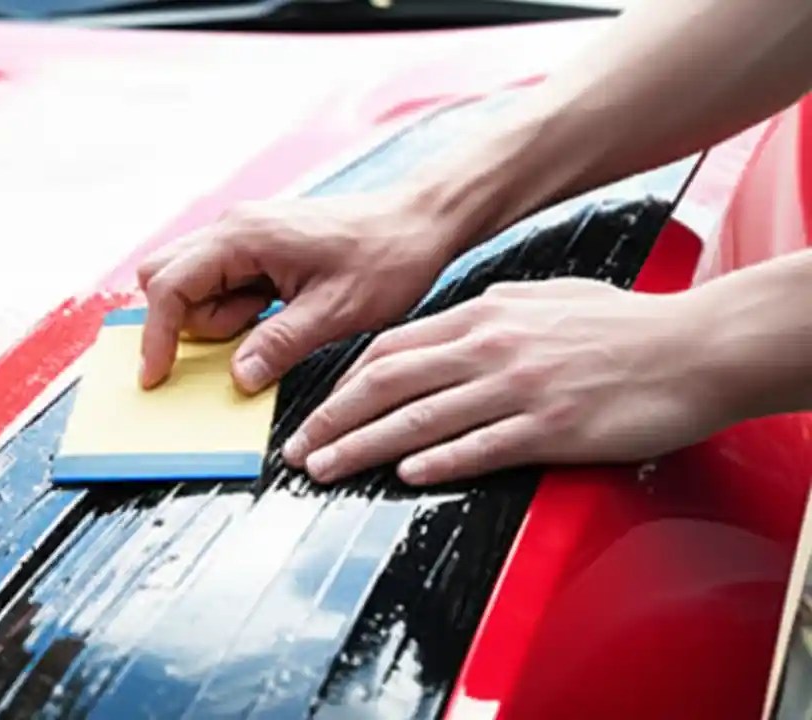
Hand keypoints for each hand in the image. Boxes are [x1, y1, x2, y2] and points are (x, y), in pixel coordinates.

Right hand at [137, 192, 463, 391]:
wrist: (420, 222)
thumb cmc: (386, 256)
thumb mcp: (334, 313)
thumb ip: (278, 345)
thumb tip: (237, 378)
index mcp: (242, 237)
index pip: (170, 287)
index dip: (157, 336)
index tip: (155, 376)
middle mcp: (233, 228)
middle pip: (166, 278)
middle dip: (185, 321)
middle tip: (236, 341)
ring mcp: (243, 236)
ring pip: (192, 284)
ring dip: (217, 318)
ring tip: (275, 321)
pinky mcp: (257, 248)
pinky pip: (221, 284)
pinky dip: (235, 310)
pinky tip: (278, 313)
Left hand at [282, 278, 735, 484]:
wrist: (694, 347)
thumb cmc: (621, 326)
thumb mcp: (544, 300)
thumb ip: (491, 315)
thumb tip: (448, 332)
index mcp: (485, 315)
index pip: (392, 347)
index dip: (345, 381)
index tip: (317, 408)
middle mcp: (491, 347)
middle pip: (388, 383)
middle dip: (333, 417)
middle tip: (298, 447)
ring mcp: (519, 387)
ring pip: (420, 418)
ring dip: (363, 446)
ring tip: (326, 468)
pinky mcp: (551, 427)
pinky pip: (480, 447)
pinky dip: (437, 461)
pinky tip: (405, 475)